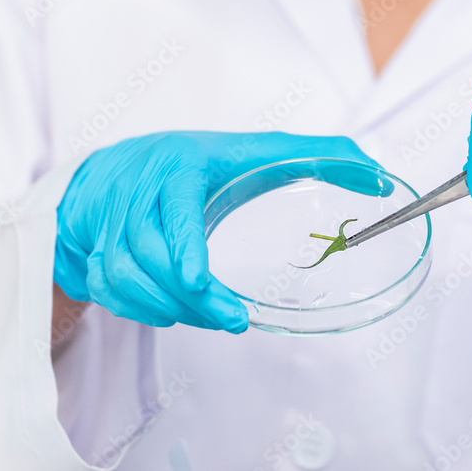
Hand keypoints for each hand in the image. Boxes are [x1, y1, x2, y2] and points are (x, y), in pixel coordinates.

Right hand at [55, 132, 390, 330]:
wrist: (116, 166)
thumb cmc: (198, 161)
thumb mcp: (254, 150)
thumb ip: (318, 156)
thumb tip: (378, 175)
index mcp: (178, 167)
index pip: (174, 207)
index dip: (183, 246)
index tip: (200, 281)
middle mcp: (135, 192)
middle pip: (147, 253)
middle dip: (190, 296)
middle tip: (235, 320)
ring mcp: (107, 222)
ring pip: (122, 276)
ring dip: (166, 307)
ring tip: (212, 319)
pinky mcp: (93, 249)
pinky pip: (107, 289)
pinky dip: (140, 309)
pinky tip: (175, 315)